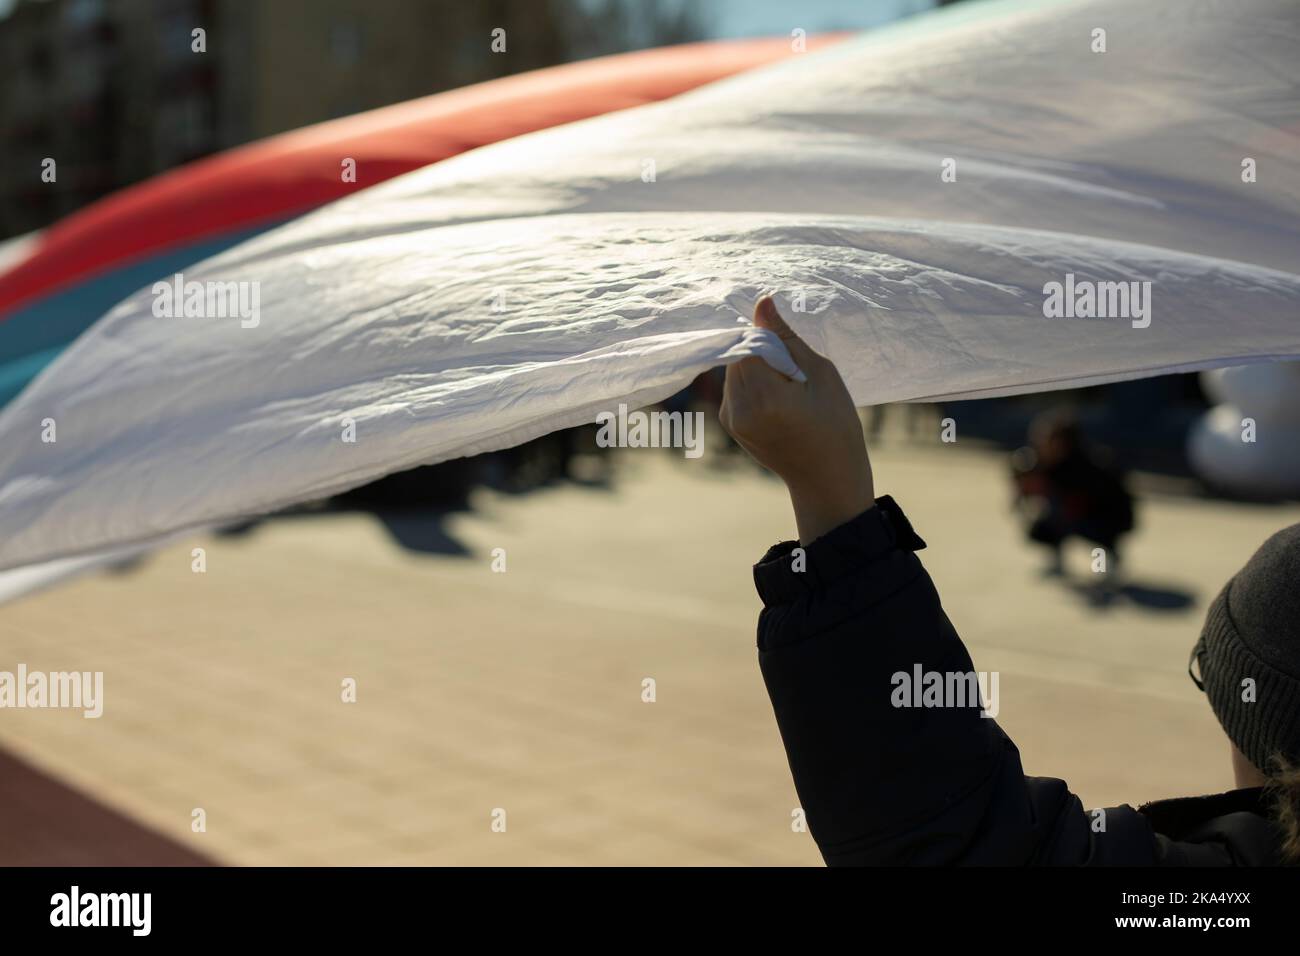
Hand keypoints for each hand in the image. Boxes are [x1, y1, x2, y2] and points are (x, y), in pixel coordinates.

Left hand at [720, 296, 874, 543]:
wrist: (826, 478)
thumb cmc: (835, 425)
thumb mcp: (820, 374)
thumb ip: (786, 338)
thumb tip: (761, 303)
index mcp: (764, 398)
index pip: (750, 343)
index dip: (771, 338)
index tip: (793, 351)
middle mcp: (738, 409)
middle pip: (739, 356)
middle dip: (763, 353)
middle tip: (795, 375)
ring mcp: (730, 418)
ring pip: (735, 370)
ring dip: (758, 368)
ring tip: (790, 391)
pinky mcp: (729, 423)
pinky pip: (735, 387)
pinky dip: (753, 384)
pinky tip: (779, 403)